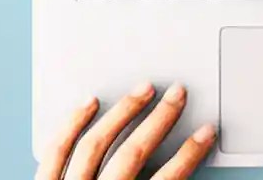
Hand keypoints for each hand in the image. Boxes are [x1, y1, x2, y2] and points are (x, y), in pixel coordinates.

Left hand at [35, 83, 215, 179]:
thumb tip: (181, 177)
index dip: (189, 154)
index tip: (205, 133)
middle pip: (132, 155)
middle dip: (159, 120)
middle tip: (178, 96)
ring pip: (95, 144)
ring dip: (123, 113)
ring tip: (142, 90)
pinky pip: (57, 150)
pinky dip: (73, 123)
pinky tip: (90, 103)